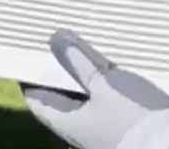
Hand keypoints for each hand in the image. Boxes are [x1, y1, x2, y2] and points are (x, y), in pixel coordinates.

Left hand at [20, 29, 168, 148]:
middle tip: (64, 39)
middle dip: (64, 67)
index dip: (31, 72)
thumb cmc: (137, 120)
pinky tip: (119, 64)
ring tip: (91, 44)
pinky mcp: (128, 127)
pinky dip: (110, 82)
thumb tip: (55, 40)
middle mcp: (82, 129)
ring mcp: (105, 130)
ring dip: (90, 72)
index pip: (36, 96)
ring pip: (89, 96)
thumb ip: (79, 61)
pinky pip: (112, 100)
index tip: (31, 49)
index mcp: (67, 122)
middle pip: (63, 94)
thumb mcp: (105, 84)